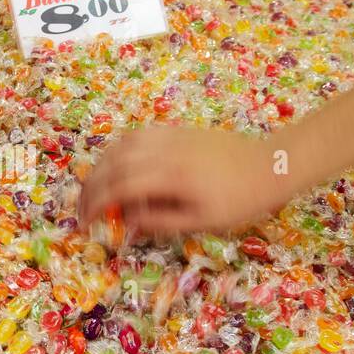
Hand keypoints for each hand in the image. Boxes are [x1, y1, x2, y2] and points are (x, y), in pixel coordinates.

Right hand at [77, 126, 292, 238]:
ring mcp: (170, 137)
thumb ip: (162, 221)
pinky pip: (137, 135)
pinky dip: (118, 150)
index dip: (96, 205)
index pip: (119, 188)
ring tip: (94, 187)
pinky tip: (117, 164)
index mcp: (171, 177)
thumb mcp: (203, 221)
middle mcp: (165, 152)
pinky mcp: (176, 130)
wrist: (270, 165)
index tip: (84, 223)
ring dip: (100, 166)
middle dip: (90, 187)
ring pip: (120, 145)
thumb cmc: (241, 199)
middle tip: (82, 208)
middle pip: (112, 165)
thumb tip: (128, 221)